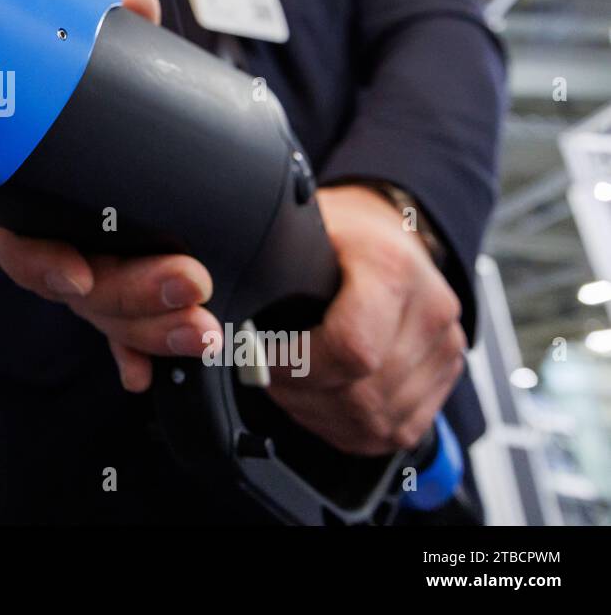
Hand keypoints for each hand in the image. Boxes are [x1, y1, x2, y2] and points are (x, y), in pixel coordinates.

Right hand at [0, 0, 222, 392]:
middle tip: (188, 279)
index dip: (43, 262)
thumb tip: (136, 3)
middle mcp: (47, 242)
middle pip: (75, 287)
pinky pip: (120, 333)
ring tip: (204, 328)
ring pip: (106, 316)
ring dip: (152, 330)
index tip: (78, 271)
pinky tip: (149, 375)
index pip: (19, 239)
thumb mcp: (96, 74)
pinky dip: (138, 354)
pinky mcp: (109, 290)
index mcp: (24, 197)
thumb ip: (112, 42)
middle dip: (133, 294)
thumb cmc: (78, 114)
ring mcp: (78, 271)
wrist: (95, 141)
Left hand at [266, 185, 466, 455]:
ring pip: (376, 420)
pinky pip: (396, 429)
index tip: (258, 357)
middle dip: (299, 395)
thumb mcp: (300, 227)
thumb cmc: (341, 233)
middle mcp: (430, 312)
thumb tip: (210, 297)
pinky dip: (350, 428)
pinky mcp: (446, 376)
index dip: (294, 365)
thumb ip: (269, 263)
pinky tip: (322, 404)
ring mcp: (444, 349)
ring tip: (289, 388)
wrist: (393, 232)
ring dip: (320, 416)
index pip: (351, 348)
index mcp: (391, 270)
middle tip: (265, 376)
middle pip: (361, 394)